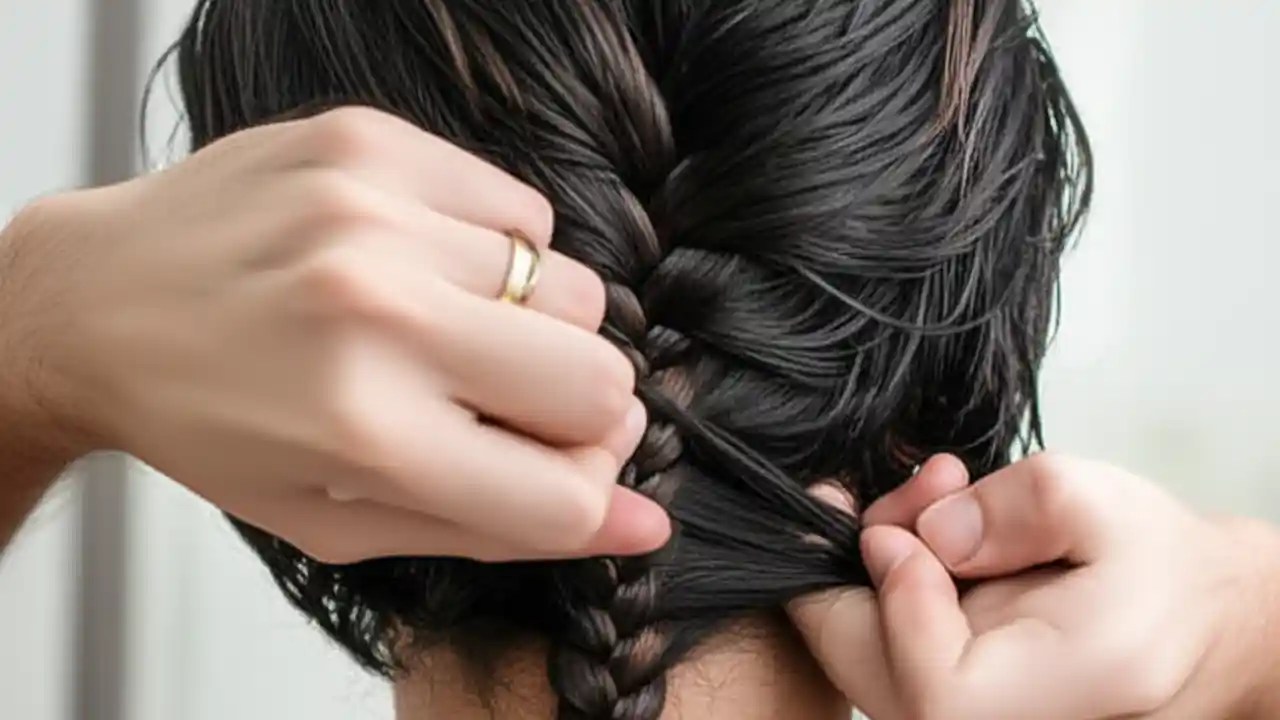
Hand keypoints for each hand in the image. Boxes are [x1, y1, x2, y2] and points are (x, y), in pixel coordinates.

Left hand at [0, 106, 669, 562]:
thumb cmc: (218, 426)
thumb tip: (642, 521)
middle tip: (506, 407)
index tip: (553, 475)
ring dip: (527, 330)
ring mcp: (378, 215)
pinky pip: (524, 212)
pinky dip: (495, 256)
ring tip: (445, 334)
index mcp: (364, 433)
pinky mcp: (376, 145)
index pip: (567, 490)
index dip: (580, 493)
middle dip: (577, 413)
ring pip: (574, 292)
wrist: (99, 302)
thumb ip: (499, 526)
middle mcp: (377, 314)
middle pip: (601, 384)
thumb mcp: (340, 521)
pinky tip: (428, 271)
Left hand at [790, 453, 1279, 719]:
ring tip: (940, 497)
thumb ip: (1011, 511)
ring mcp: (956, 713)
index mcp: (1034, 707)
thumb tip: (926, 531)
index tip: (908, 513)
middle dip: (866, 559)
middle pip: (864, 663)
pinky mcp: (941, 691)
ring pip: (860, 647)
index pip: (922, 684)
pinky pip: (881, 639)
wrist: (1193, 615)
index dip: (895, 588)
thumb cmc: (1159, 570)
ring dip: (878, 562)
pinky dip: (891, 578)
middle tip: (919, 488)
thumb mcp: (1100, 506)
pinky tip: (936, 531)